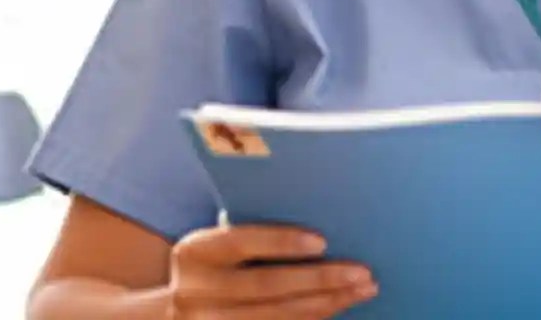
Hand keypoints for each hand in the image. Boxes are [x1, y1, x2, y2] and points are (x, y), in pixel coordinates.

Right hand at [168, 224, 377, 318]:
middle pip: (265, 286)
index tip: (322, 240)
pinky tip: (338, 305)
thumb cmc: (213, 264)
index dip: (281, 242)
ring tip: (362, 289)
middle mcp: (195, 292)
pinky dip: (313, 318)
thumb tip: (317, 230)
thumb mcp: (216, 244)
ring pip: (277, 316)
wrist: (178, 311)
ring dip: (327, 303)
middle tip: (361, 272)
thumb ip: (250, 235)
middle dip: (319, 279)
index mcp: (195, 253)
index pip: (240, 242)